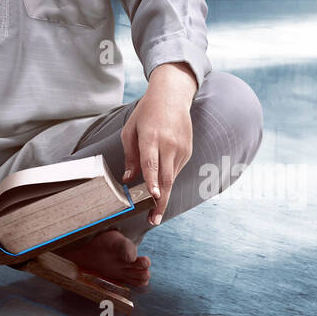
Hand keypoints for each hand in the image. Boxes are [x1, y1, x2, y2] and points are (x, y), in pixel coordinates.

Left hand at [120, 62, 196, 224]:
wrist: (172, 95)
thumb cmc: (146, 113)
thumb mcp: (130, 130)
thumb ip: (130, 156)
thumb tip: (128, 179)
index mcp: (151, 137)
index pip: (151, 163)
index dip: (151, 181)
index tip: (152, 196)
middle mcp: (168, 144)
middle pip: (166, 177)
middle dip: (160, 201)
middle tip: (153, 220)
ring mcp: (181, 148)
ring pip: (171, 177)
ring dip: (162, 194)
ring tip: (152, 211)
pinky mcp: (188, 151)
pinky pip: (175, 170)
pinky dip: (167, 178)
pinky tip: (159, 182)